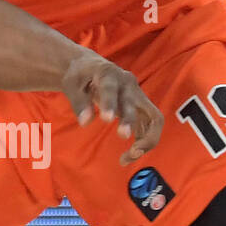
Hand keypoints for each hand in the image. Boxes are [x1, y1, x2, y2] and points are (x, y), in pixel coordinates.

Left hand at [62, 52, 162, 166]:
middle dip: (130, 122)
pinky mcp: (141, 109)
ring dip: (146, 140)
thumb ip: (79, 102)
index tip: (105, 119)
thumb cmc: (81, 75)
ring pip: (154, 118)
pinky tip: (127, 157)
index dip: (109, 103)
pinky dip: (143, 143)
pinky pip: (150, 127)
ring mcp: (138, 97)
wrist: (92, 67)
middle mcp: (128, 85)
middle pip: (136, 104)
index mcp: (109, 74)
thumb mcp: (72, 84)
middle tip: (123, 139)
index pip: (111, 88)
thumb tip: (85, 122)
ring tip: (127, 158)